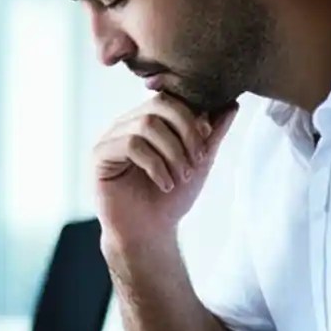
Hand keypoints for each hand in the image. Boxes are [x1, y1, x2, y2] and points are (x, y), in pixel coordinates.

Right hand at [94, 95, 238, 246]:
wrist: (149, 233)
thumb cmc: (170, 199)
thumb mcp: (199, 162)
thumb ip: (213, 133)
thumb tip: (232, 104)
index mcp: (147, 121)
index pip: (170, 98)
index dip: (193, 116)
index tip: (207, 140)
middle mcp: (126, 125)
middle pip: (158, 104)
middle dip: (185, 131)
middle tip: (196, 160)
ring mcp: (110, 138)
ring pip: (145, 125)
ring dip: (172, 152)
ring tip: (180, 177)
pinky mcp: (99, 156)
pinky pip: (130, 145)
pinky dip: (154, 165)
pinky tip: (164, 184)